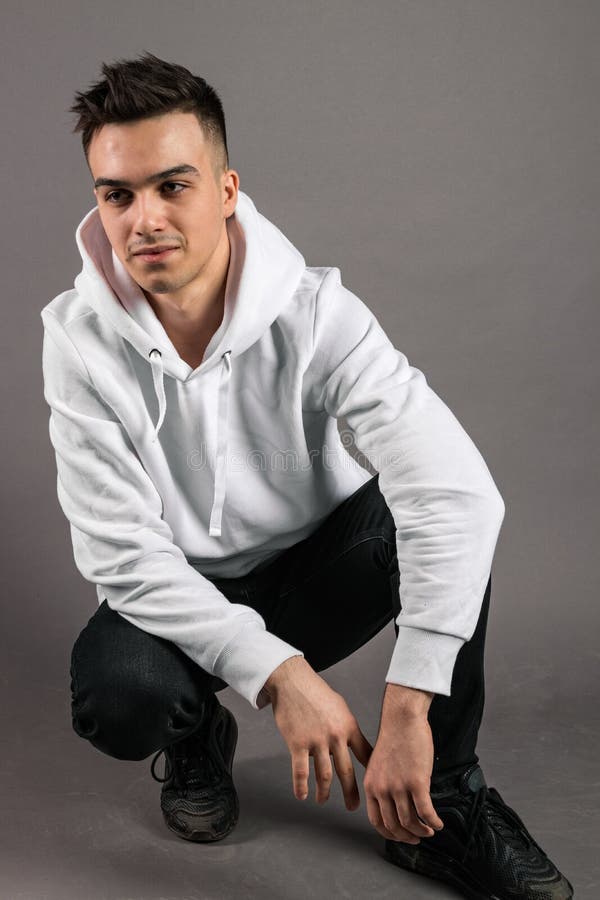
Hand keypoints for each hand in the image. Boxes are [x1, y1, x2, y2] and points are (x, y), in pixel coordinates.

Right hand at [263, 656, 372, 809]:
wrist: (293, 681)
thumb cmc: (316, 692)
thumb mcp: (340, 707)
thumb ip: (346, 727)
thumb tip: (351, 744)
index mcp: (349, 726)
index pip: (365, 755)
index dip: (371, 772)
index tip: (375, 786)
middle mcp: (335, 736)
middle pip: (346, 771)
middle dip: (351, 793)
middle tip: (353, 806)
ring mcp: (316, 741)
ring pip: (324, 775)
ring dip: (324, 792)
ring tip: (322, 800)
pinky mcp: (298, 743)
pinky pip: (301, 771)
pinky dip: (301, 786)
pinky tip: (302, 795)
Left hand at [363, 684, 443, 843]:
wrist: (402, 719)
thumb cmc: (394, 737)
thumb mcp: (378, 764)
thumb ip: (382, 783)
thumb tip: (392, 802)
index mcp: (371, 785)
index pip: (377, 821)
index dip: (390, 834)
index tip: (401, 836)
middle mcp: (382, 789)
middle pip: (394, 826)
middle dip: (408, 837)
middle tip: (418, 838)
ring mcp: (399, 786)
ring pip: (411, 822)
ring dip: (422, 831)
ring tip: (430, 830)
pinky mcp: (417, 782)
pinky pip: (426, 812)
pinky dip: (434, 822)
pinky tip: (439, 823)